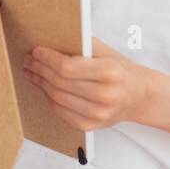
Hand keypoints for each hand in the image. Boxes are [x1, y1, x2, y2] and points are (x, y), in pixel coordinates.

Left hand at [22, 38, 150, 129]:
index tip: (36, 51)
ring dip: (40, 84)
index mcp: (110, 72)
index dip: (47, 59)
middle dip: (40, 69)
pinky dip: (48, 98)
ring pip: (57, 98)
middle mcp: (105, 95)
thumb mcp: (107, 52)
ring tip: (31, 72)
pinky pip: (61, 112)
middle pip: (59, 83)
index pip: (68, 67)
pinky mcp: (90, 126)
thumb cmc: (122, 71)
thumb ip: (83, 46)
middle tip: (29, 61)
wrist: (141, 96)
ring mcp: (98, 114)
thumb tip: (52, 42)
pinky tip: (43, 87)